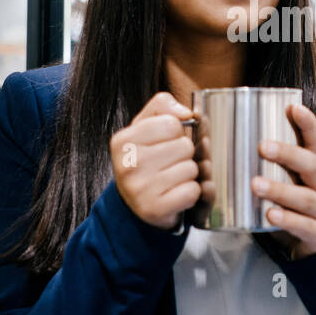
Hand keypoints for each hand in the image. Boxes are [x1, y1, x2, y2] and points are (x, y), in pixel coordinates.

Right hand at [110, 92, 199, 231]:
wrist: (132, 203)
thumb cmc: (144, 159)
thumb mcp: (145, 126)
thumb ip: (162, 105)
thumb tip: (185, 112)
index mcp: (123, 140)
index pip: (172, 123)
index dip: (176, 132)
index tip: (166, 142)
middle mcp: (128, 164)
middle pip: (185, 146)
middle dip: (184, 154)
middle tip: (170, 163)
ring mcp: (140, 189)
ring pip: (191, 169)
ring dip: (188, 174)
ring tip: (172, 178)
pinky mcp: (154, 209)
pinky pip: (192, 191)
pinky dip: (190, 193)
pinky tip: (175, 193)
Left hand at [251, 102, 315, 259]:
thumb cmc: (292, 203)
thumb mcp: (287, 180)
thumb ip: (263, 164)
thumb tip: (213, 140)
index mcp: (314, 168)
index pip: (315, 141)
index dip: (307, 124)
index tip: (294, 107)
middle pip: (312, 165)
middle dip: (288, 154)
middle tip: (262, 147)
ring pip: (305, 197)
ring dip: (280, 190)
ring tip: (256, 184)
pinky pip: (303, 225)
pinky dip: (286, 219)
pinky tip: (270, 213)